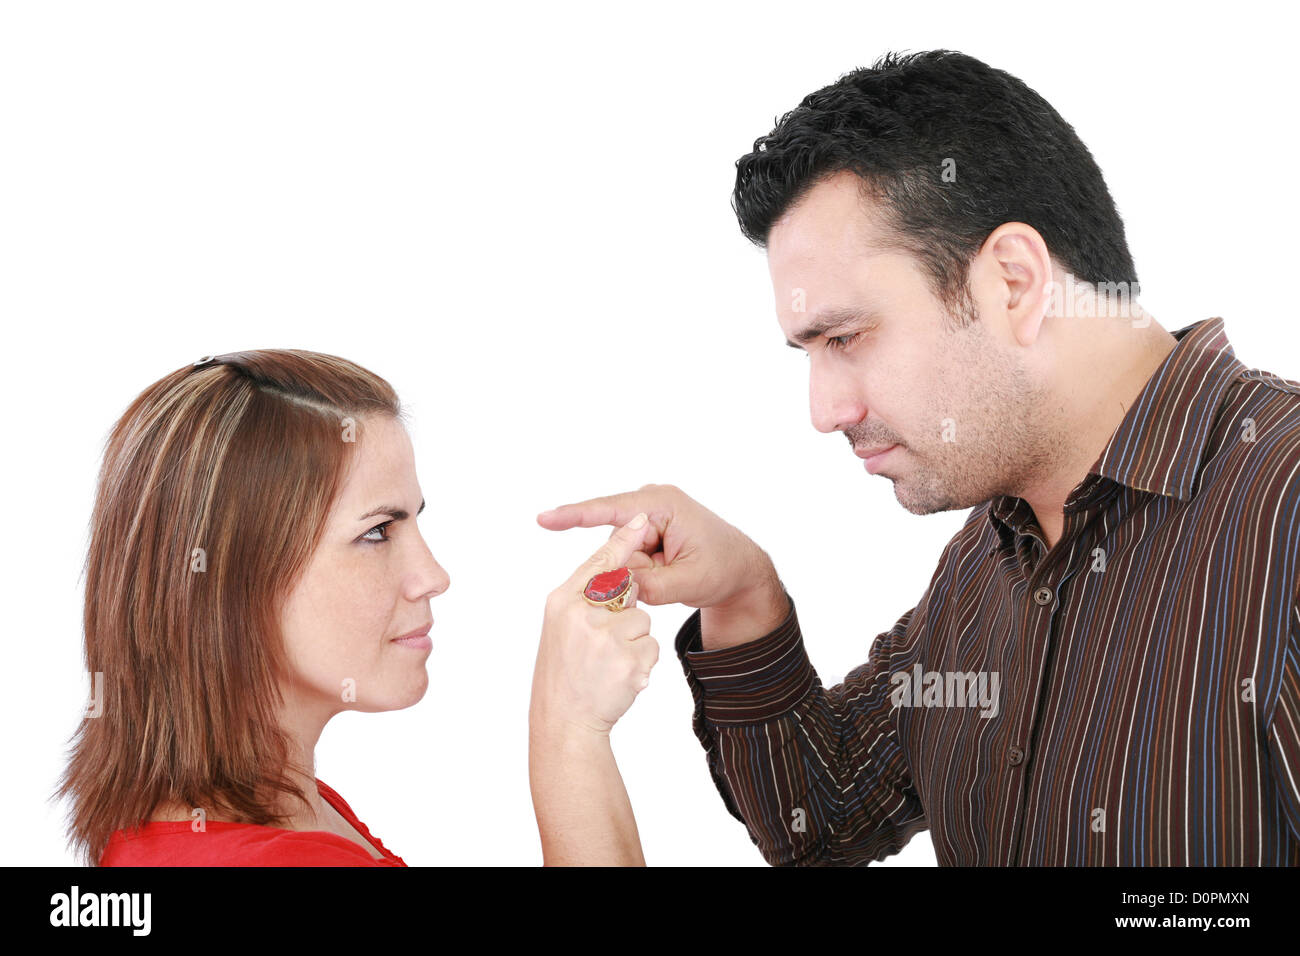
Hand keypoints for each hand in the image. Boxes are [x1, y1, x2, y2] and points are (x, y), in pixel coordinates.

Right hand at [530, 513, 659, 737]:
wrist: (564, 723)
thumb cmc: (563, 672)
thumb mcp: (563, 624)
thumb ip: (585, 593)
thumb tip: (617, 571)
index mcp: (562, 600)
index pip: (597, 560)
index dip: (621, 538)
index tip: (640, 518)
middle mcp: (579, 614)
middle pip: (625, 590)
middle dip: (623, 611)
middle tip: (598, 644)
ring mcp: (603, 637)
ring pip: (642, 620)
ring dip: (635, 642)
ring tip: (608, 664)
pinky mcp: (625, 659)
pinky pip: (650, 646)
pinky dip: (642, 662)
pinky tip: (620, 679)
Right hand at [537, 484, 787, 649]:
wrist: (739, 570)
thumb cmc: (723, 568)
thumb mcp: (691, 582)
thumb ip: (652, 586)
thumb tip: (617, 589)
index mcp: (663, 504)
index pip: (611, 511)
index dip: (575, 515)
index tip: (545, 519)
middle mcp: (650, 504)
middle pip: (616, 543)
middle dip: (632, 569)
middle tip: (668, 577)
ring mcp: (646, 518)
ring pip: (620, 557)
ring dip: (640, 574)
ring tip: (673, 575)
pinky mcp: (643, 533)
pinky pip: (626, 560)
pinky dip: (642, 575)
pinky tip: (667, 574)